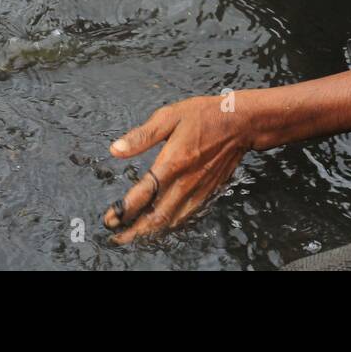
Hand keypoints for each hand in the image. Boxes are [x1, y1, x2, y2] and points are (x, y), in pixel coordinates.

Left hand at [103, 95, 249, 242]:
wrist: (240, 123)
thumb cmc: (204, 115)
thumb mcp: (169, 116)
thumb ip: (142, 136)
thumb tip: (115, 149)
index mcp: (173, 161)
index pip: (144, 193)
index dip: (125, 210)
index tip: (110, 218)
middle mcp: (186, 181)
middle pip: (157, 216)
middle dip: (135, 230)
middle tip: (117, 236)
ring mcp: (199, 189)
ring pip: (173, 220)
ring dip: (152, 232)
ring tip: (134, 236)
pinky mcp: (209, 191)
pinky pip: (188, 215)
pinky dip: (172, 225)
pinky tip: (162, 225)